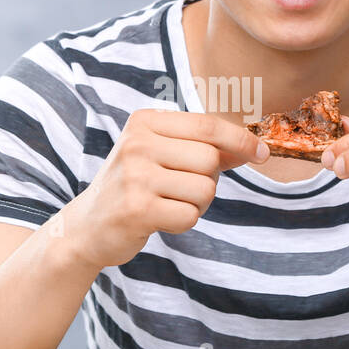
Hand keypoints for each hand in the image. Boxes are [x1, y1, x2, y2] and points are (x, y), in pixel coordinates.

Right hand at [58, 109, 268, 269]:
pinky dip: (183, 222)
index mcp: (144, 122)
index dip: (240, 140)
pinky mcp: (137, 210)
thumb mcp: (160, 155)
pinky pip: (190, 216)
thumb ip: (202, 148)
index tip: (261, 153)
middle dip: (208, 180)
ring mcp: (135, 176)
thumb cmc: (133, 187)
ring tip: (167, 203)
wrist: (87, 226)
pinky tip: (159, 219)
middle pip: (210, 160)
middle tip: (180, 189)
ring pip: (204, 189)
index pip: (207, 126)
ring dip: (196, 204)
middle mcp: (137, 144)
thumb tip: (253, 148)